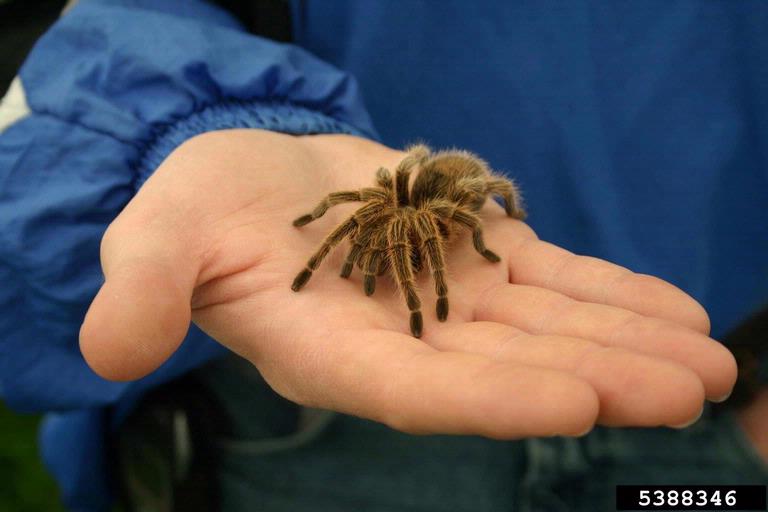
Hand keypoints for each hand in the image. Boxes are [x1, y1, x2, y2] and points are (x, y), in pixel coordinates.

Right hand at [80, 130, 735, 437]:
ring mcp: (448, 299)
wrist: (250, 179)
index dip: (492, 398)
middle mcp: (402, 337)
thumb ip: (144, 285)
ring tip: (709, 363)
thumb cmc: (199, 213)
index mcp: (329, 349)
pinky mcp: (474, 256)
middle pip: (507, 367)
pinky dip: (609, 291)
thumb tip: (112, 347)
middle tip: (691, 393)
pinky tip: (674, 309)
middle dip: (599, 378)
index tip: (579, 402)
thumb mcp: (155, 236)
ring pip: (546, 325)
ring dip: (627, 341)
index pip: (416, 389)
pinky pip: (551, 278)